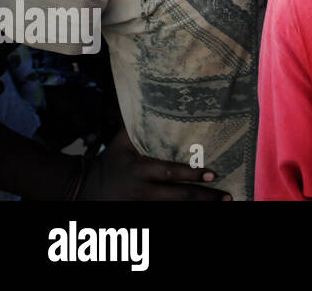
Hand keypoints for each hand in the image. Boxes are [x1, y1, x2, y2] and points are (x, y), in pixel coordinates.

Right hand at [79, 128, 231, 200]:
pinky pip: (163, 214)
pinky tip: (202, 211)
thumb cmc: (111, 161)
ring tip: (223, 203)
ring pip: (173, 209)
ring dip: (198, 208)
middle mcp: (143, 191)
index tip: (213, 174)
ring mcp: (141, 205)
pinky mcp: (139, 213)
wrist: (85, 189)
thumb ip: (138, 125)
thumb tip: (155, 97)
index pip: (170, 173)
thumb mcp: (121, 141)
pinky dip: (182, 213)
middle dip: (203, 198)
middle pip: (177, 197)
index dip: (192, 174)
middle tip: (227, 197)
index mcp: (140, 170)